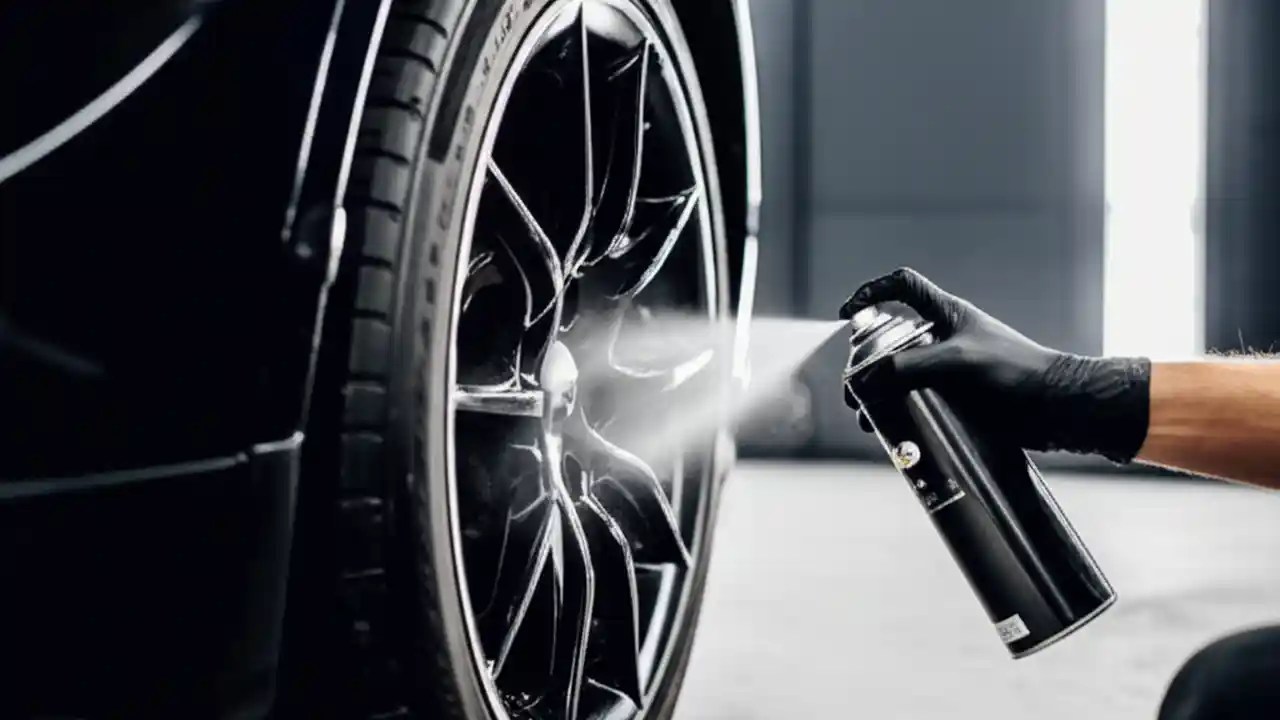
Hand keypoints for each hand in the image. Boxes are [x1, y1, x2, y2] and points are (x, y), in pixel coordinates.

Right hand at [840, 268, 1150, 462]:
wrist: (1057, 408)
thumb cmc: (1016, 372)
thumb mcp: (959, 361)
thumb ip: (911, 365)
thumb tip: (869, 378)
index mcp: (947, 316)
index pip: (903, 287)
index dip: (872, 292)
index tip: (847, 315)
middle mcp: (945, 341)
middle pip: (891, 343)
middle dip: (865, 365)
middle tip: (853, 390)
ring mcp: (950, 372)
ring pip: (900, 380)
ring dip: (878, 399)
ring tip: (868, 420)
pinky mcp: (957, 401)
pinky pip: (918, 405)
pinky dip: (900, 417)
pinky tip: (891, 434)